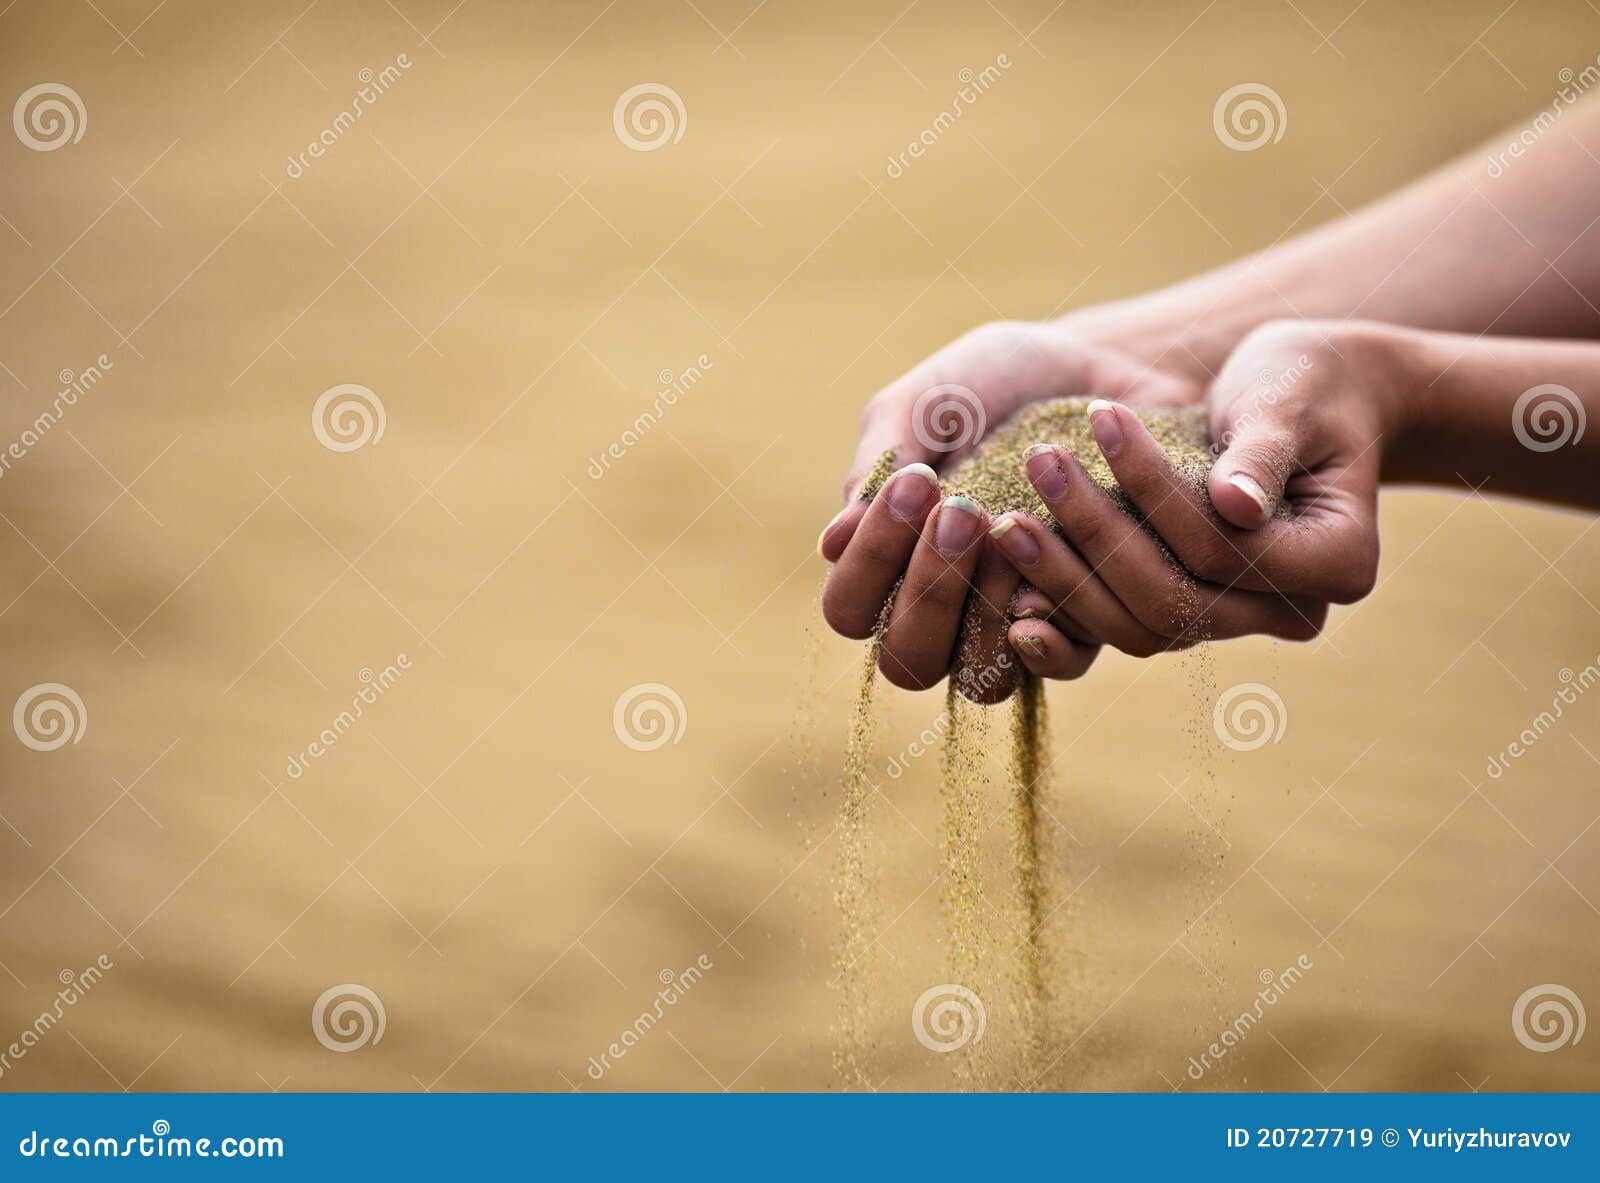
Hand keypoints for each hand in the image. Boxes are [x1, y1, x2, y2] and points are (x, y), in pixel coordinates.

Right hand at [818, 319, 1203, 699]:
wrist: (1105, 363)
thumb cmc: (996, 382)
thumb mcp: (927, 406)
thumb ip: (880, 466)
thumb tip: (830, 545)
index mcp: (889, 562)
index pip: (851, 610)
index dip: (869, 566)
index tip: (915, 483)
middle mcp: (945, 608)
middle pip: (909, 661)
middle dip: (929, 589)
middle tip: (962, 510)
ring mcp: (1013, 622)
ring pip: (982, 678)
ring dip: (986, 612)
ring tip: (1012, 528)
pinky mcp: (1084, 619)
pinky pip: (1063, 662)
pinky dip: (1055, 627)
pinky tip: (1056, 573)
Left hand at [987, 319, 1402, 672]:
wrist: (1310, 400)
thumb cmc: (1308, 382)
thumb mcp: (1291, 399)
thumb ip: (1262, 452)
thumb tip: (1233, 506)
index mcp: (1338, 563)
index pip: (1228, 549)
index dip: (1159, 494)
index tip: (1103, 420)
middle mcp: (1290, 611)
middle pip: (1178, 603)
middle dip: (1098, 536)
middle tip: (1039, 467)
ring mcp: (1235, 620)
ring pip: (1141, 628)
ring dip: (1066, 578)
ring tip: (1005, 521)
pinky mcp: (1188, 612)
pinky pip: (1122, 629)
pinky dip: (1067, 613)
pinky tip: (1007, 593)